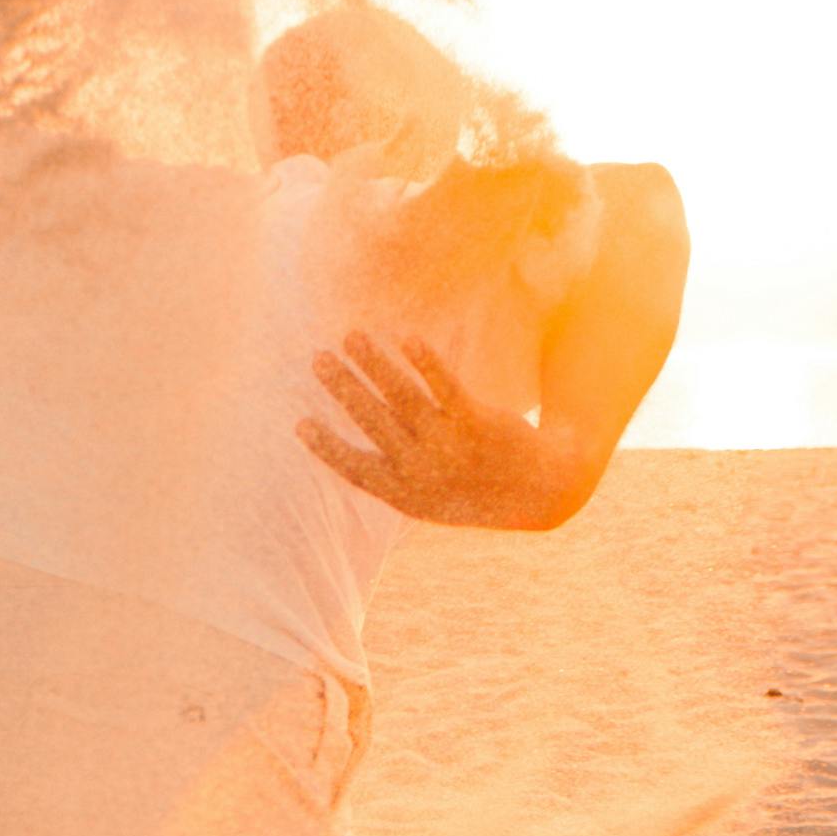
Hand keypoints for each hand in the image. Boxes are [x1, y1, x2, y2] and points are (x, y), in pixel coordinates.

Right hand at [299, 327, 557, 530]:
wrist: (536, 491)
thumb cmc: (471, 490)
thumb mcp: (429, 499)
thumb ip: (392, 473)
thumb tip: (355, 438)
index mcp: (404, 493)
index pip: (356, 469)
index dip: (327, 448)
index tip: (300, 423)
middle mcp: (422, 470)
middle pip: (373, 422)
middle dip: (343, 389)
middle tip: (318, 359)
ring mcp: (448, 444)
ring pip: (403, 399)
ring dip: (374, 365)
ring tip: (352, 336)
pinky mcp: (475, 420)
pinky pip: (444, 387)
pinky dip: (425, 363)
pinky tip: (406, 338)